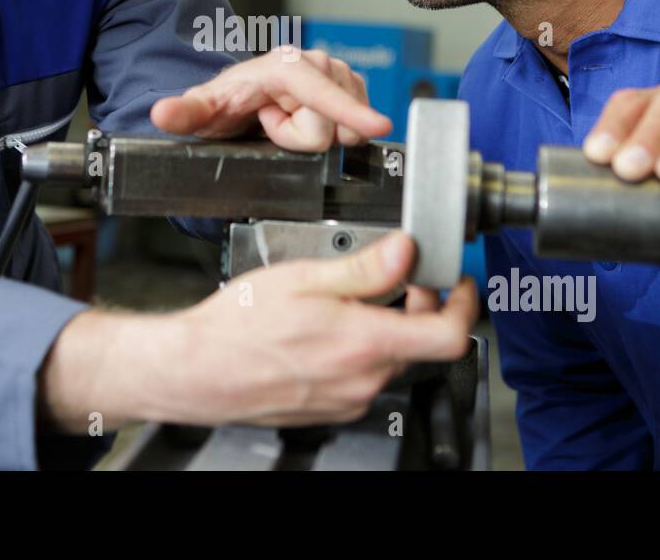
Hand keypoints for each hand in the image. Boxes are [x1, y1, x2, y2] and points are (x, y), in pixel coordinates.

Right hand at [38, 233, 476, 430]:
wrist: (196, 370)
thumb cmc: (237, 326)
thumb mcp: (304, 278)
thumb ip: (365, 268)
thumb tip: (406, 250)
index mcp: (364, 344)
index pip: (448, 335)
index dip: (463, 305)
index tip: (455, 283)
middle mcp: (363, 380)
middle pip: (419, 344)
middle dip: (416, 307)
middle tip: (397, 278)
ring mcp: (348, 399)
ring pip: (389, 359)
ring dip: (383, 327)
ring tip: (346, 301)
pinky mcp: (331, 409)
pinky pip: (362, 377)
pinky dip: (359, 351)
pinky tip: (324, 331)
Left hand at [151, 47, 391, 150]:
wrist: (246, 96)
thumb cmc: (230, 103)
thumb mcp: (204, 111)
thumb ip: (185, 113)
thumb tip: (163, 112)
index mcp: (285, 65)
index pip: (320, 93)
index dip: (348, 112)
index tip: (378, 127)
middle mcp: (317, 62)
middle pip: (331, 123)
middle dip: (301, 137)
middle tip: (272, 124)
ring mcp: (338, 74)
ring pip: (346, 127)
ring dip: (316, 134)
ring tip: (288, 122)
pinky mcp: (351, 86)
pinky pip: (356, 124)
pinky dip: (333, 129)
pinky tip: (307, 120)